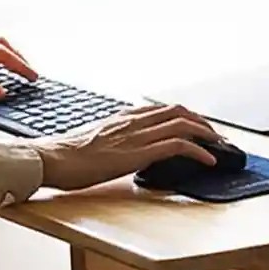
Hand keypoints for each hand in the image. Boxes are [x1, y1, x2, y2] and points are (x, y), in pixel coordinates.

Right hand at [34, 104, 223, 190]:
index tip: (194, 126)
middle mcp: (131, 121)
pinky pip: (177, 145)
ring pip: (182, 123)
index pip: (159, 109)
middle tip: (214, 135)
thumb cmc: (63, 155)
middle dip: (200, 121)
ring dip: (206, 132)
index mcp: (120, 117)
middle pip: (176, 110)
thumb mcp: (90, 141)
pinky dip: (199, 150)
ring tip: (219, 145)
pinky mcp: (137, 152)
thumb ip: (108, 140)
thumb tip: (116, 150)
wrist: (49, 159)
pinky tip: (209, 160)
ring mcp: (135, 135)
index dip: (182, 116)